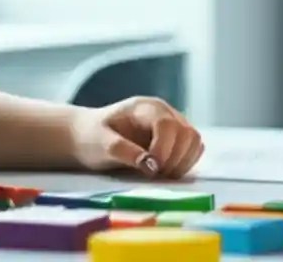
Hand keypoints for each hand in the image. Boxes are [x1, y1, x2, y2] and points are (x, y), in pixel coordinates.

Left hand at [70, 97, 203, 178]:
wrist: (87, 136)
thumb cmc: (91, 138)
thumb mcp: (101, 145)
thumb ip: (124, 151)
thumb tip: (152, 166)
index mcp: (145, 108)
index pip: (168, 124)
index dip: (163, 150)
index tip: (151, 170)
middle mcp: (164, 112)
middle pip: (187, 132)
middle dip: (175, 158)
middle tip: (156, 175)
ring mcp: (173, 123)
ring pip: (195, 140)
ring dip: (183, 162)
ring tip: (161, 174)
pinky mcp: (176, 137)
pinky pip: (194, 148)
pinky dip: (186, 162)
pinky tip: (167, 171)